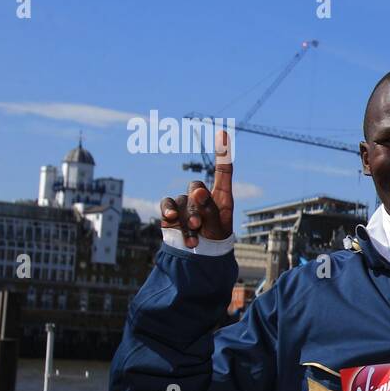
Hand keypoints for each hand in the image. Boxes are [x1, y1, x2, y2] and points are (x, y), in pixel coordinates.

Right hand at [161, 130, 233, 246]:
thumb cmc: (215, 238)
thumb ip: (209, 208)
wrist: (199, 257)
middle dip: (197, 204)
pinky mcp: (171, 212)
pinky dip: (168, 213)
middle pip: (196, 186)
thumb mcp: (217, 226)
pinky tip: (170, 222)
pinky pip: (166, 205)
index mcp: (221, 197)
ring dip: (185, 218)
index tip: (223, 133)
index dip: (223, 153)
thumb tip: (197, 190)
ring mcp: (185, 202)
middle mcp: (202, 196)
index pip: (223, 172)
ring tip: (194, 236)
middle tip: (199, 222)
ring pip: (181, 201)